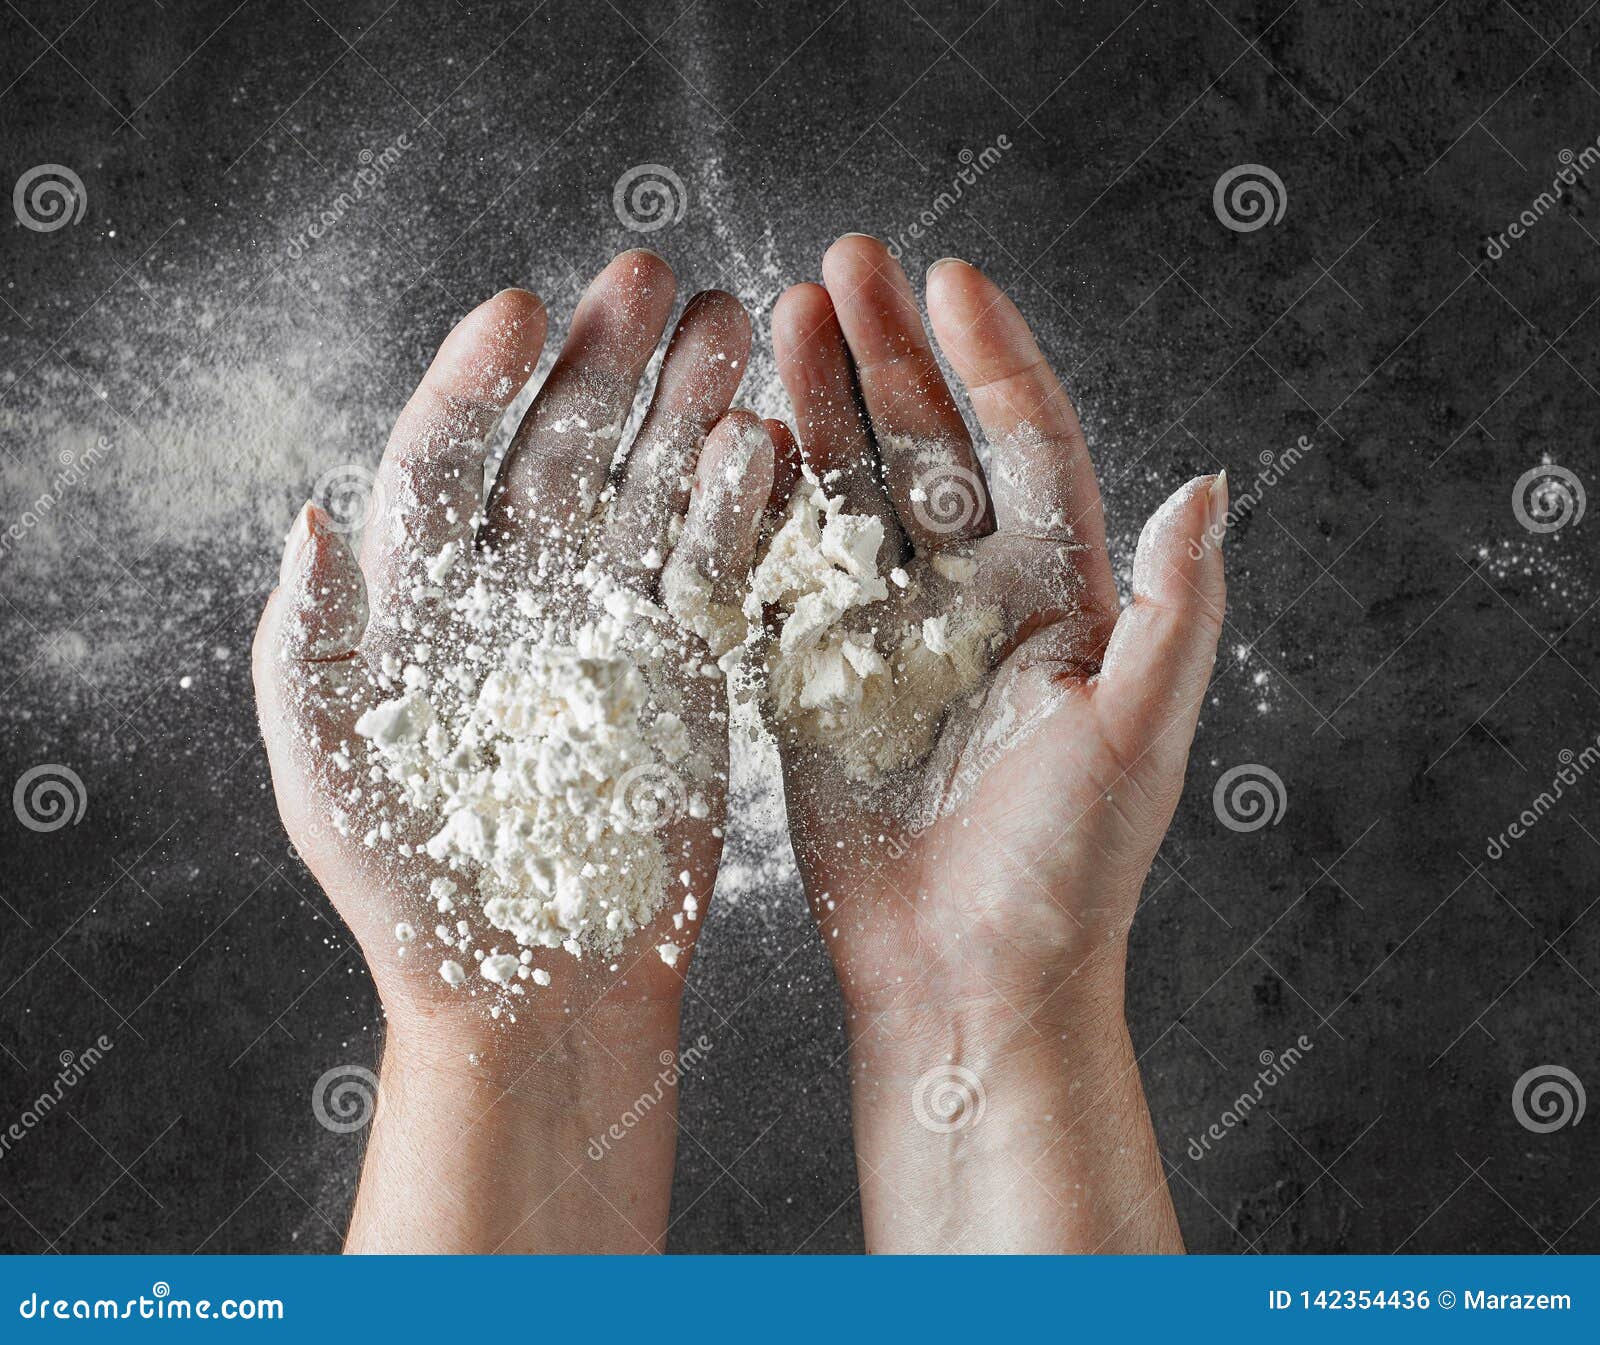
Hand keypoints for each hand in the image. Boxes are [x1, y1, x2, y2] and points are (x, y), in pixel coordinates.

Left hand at [252, 251, 772, 1250]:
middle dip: (604, 362)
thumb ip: (308, 648)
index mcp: (420, 601)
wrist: (539, 989)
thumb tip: (311, 516)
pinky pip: (711, 567)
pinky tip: (764, 438)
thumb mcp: (331, 775)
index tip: (521, 313)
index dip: (478, 385)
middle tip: (654, 279)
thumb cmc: (419, 898)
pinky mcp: (683, 662)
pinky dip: (737, 507)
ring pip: (648, 489)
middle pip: (560, 450)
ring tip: (729, 319)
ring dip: (686, 405)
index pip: (445, 462)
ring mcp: (607, 620)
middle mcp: (516, 592)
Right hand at [768, 235, 1224, 1250]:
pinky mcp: (817, 681)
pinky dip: (762, 507)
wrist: (966, 981)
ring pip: (852, 493)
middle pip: (929, 447)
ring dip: (818, 407)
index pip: (1023, 448)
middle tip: (840, 264)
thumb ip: (1171, 609)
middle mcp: (973, 601)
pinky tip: (735, 442)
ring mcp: (889, 636)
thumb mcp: (1138, 735)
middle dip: (887, 353)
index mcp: (1058, 599)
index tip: (948, 277)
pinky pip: (788, 574)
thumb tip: (1207, 482)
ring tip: (777, 323)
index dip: (989, 359)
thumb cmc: (1064, 871)